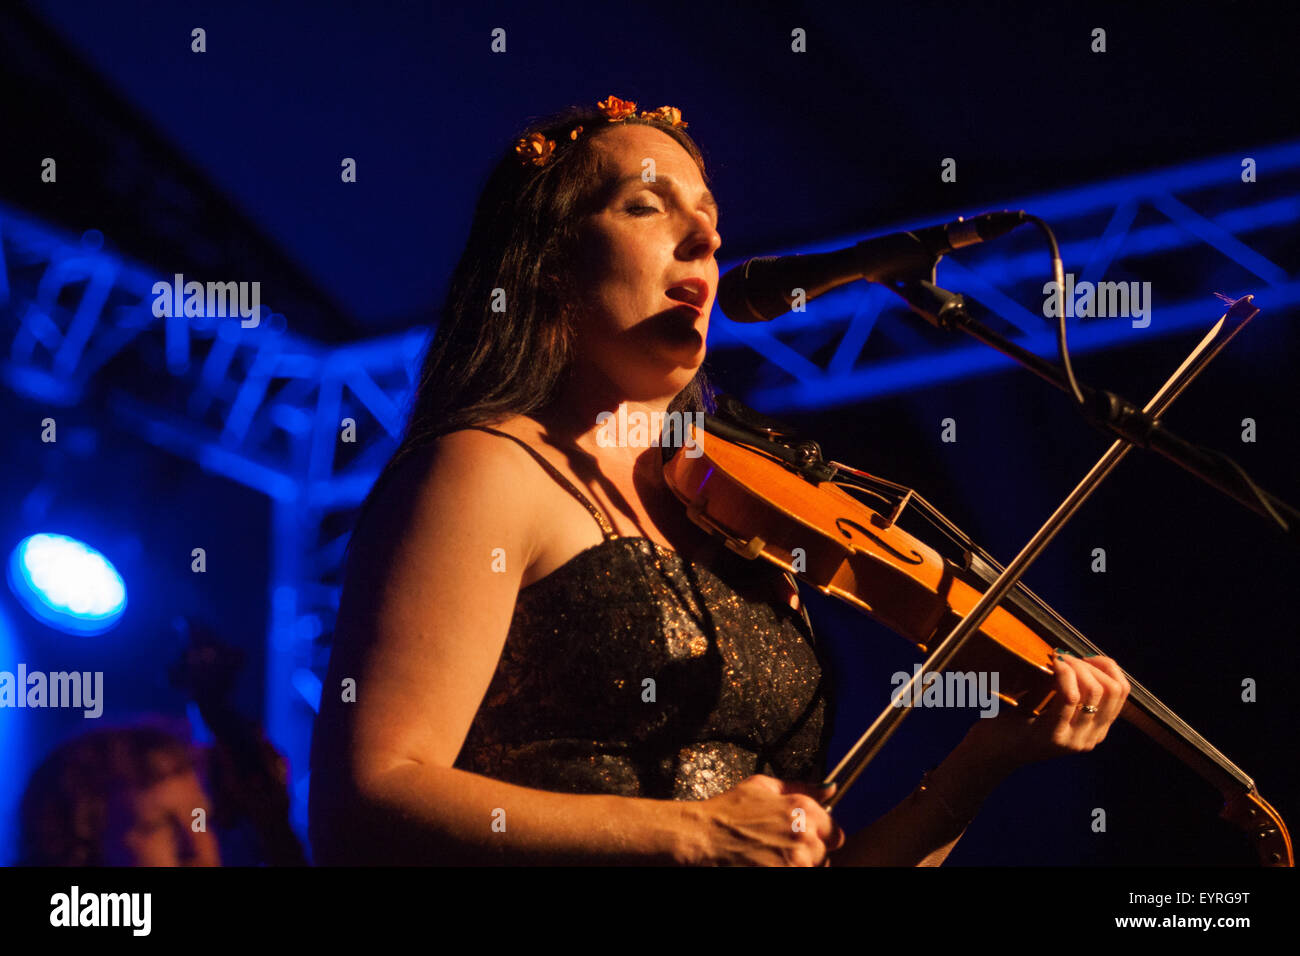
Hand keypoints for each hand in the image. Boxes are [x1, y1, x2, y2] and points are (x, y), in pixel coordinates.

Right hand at [683, 775, 845, 865]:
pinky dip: (786, 869)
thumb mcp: (763, 786)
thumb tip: (830, 789)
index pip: (835, 833)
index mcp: (803, 808)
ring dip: (798, 864)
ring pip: (812, 867)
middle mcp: (804, 835)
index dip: (821, 836)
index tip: (808, 838)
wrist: (703, 836)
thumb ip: (801, 787)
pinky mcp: (785, 875)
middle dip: (808, 852)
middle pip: (824, 854)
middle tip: (782, 847)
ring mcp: (795, 861)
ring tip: (773, 857)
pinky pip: (799, 874)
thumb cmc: (728, 811)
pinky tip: (768, 863)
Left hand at [963, 653, 1131, 771]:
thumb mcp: (1052, 705)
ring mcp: (1073, 740)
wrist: (991, 750)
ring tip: (1056, 660)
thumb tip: (1085, 657)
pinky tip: (1052, 664)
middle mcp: (1090, 738)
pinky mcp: (1053, 736)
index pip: (1121, 691)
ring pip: (1094, 690)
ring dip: (1076, 667)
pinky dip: (1063, 674)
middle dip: (1089, 665)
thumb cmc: (1018, 720)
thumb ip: (1073, 689)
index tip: (1084, 656)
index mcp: (1095, 730)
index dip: (1106, 667)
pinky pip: (1069, 697)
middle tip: (1063, 657)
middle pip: (1111, 689)